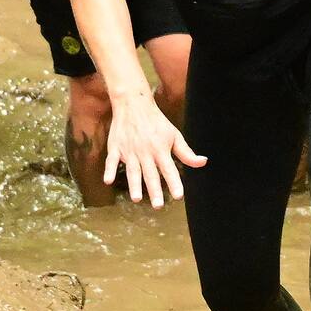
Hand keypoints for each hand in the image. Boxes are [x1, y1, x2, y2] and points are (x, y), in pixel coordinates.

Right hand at [104, 92, 206, 207]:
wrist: (134, 104)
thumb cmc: (157, 122)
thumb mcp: (174, 135)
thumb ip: (186, 153)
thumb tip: (203, 162)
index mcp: (160, 149)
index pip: (169, 169)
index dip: (174, 183)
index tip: (178, 196)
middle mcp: (145, 151)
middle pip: (151, 173)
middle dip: (155, 190)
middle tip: (158, 206)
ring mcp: (129, 150)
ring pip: (133, 170)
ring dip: (134, 184)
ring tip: (137, 199)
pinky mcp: (115, 147)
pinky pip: (111, 160)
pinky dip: (109, 170)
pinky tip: (107, 181)